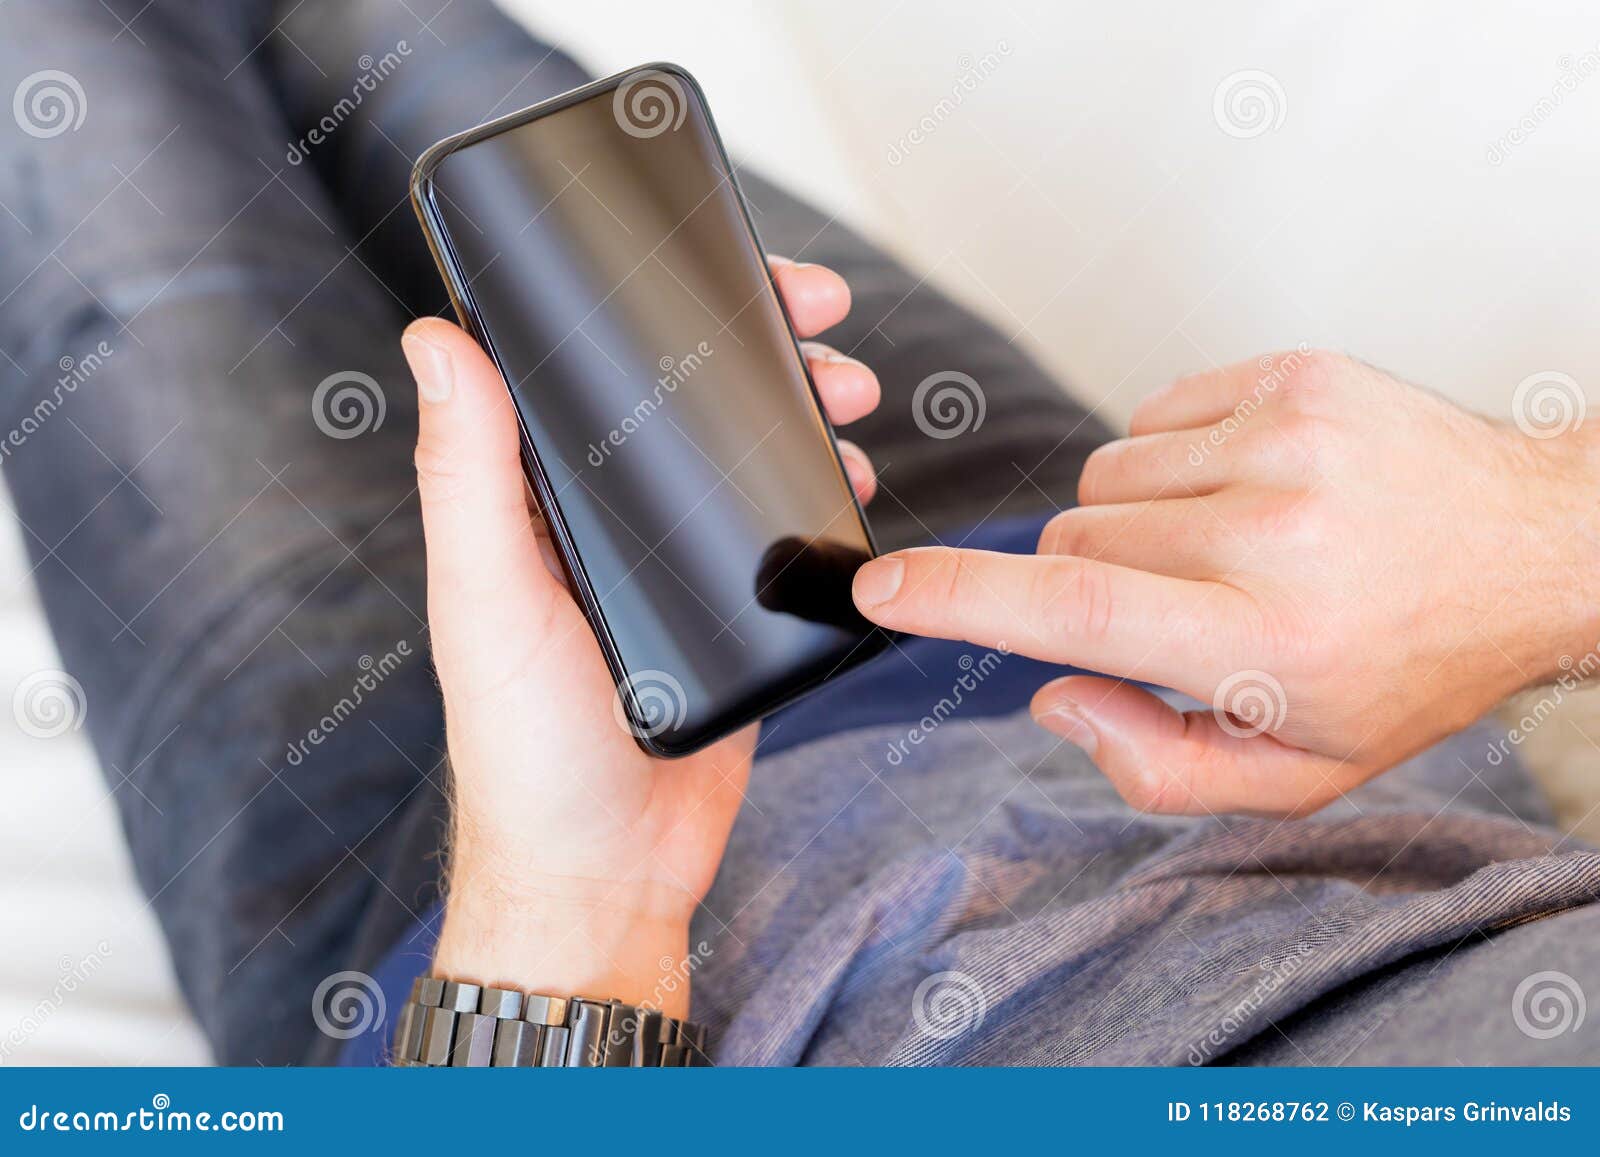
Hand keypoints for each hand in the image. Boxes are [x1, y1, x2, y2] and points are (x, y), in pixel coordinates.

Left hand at [403, 257, 878, 1008]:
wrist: (609, 876)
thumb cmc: (526, 755)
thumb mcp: (489, 603)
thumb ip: (467, 477)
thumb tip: (436, 340)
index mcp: (529, 501)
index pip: (579, 368)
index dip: (645, 302)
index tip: (718, 263)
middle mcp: (597, 520)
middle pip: (676, 396)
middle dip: (755, 342)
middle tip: (824, 318)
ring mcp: (666, 564)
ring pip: (736, 455)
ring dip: (795, 409)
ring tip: (852, 397)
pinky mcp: (725, 612)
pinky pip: (776, 530)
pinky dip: (814, 491)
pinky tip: (851, 482)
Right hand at [851, 350, 1599, 816]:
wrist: (1529, 547)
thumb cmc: (1406, 665)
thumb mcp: (1297, 773)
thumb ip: (1154, 766)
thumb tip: (1055, 697)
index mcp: (1269, 639)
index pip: (1077, 610)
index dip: (960, 600)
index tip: (883, 589)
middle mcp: (1273, 530)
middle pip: (1072, 545)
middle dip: (1087, 587)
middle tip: (1176, 608)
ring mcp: (1283, 438)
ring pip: (1103, 483)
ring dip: (1130, 525)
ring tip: (1221, 546)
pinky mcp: (1289, 376)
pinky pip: (1149, 420)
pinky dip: (1167, 465)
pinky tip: (1242, 492)